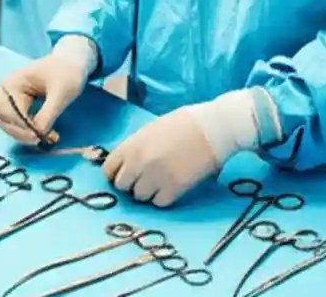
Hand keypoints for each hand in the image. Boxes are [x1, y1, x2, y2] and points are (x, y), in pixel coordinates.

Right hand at [0, 36, 94, 144]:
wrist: (71, 64)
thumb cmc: (67, 73)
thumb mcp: (61, 93)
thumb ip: (48, 114)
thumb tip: (38, 134)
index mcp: (13, 82)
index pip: (9, 110)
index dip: (21, 126)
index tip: (38, 135)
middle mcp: (6, 91)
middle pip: (1, 118)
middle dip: (19, 132)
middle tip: (39, 140)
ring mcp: (9, 98)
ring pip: (5, 123)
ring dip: (21, 134)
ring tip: (44, 138)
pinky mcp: (17, 105)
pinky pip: (14, 122)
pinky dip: (26, 131)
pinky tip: (43, 135)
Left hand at [103, 109, 217, 207]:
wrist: (216, 127)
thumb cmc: (188, 122)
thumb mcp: (155, 128)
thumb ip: (138, 145)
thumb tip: (128, 162)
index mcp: (133, 145)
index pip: (108, 169)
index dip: (117, 173)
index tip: (127, 174)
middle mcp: (139, 163)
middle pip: (122, 186)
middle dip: (133, 183)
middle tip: (147, 178)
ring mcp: (156, 177)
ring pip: (140, 197)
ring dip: (149, 191)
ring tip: (163, 180)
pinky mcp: (174, 188)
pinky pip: (159, 202)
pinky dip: (165, 197)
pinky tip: (175, 185)